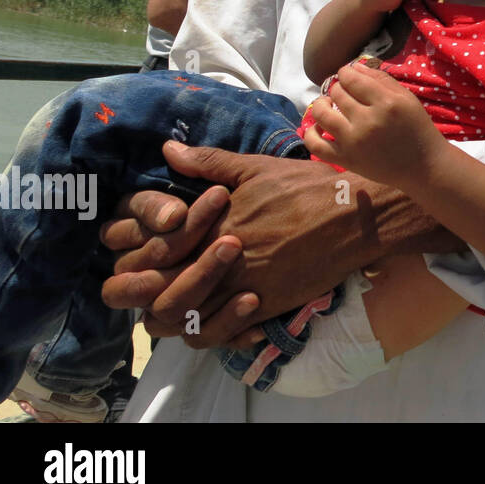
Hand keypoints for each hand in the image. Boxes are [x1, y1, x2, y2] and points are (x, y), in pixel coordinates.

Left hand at [104, 140, 458, 347]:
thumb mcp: (258, 167)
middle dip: (136, 291)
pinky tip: (210, 315)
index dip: (133, 254)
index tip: (128, 251)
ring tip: (165, 304)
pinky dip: (209, 330)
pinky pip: (221, 333)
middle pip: (160, 291)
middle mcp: (223, 260)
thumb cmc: (308, 188)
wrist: (356, 218)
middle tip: (128, 287)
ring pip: (185, 319)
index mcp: (215, 223)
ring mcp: (244, 287)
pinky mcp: (266, 307)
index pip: (155, 249)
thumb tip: (168, 150)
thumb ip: (210, 162)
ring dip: (169, 315)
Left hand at [304, 60, 440, 192]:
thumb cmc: (417, 128)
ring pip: (321, 113)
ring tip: (328, 104)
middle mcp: (367, 121)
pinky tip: (318, 126)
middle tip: (344, 92)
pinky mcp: (345, 159)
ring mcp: (353, 141)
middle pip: (337, 93)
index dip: (346, 72)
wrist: (423, 167)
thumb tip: (355, 67)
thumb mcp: (407, 98)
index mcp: (386, 103)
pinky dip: (310, 132)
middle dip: (338, 88)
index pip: (351, 78)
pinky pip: (315, 144)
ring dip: (321, 104)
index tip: (348, 75)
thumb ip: (382, 79)